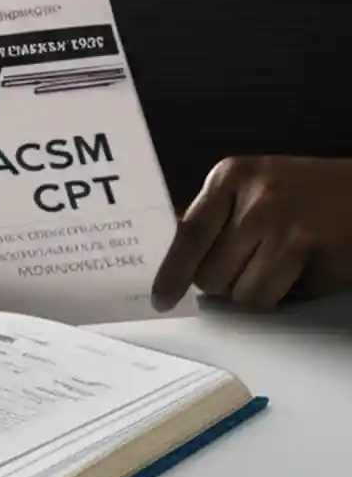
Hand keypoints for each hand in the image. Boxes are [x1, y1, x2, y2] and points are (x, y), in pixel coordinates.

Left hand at [151, 156, 351, 311]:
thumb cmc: (300, 193)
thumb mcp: (250, 187)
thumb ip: (213, 218)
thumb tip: (172, 260)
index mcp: (230, 176)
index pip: (189, 233)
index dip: (171, 273)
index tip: (161, 299)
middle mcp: (256, 198)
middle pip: (210, 274)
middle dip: (221, 282)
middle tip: (245, 265)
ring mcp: (287, 226)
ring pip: (242, 294)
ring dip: (251, 292)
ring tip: (272, 266)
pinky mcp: (315, 253)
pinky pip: (275, 298)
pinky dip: (281, 295)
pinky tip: (295, 270)